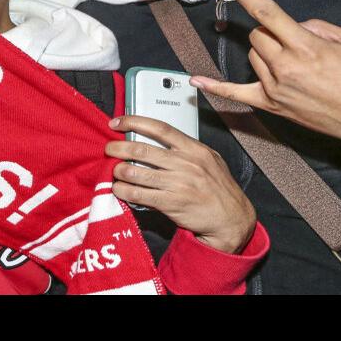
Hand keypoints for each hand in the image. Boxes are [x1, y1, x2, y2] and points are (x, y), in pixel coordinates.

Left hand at [106, 115, 256, 253]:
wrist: (231, 218)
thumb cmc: (219, 189)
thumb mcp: (209, 160)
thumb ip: (186, 150)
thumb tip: (157, 141)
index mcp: (194, 149)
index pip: (160, 128)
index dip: (134, 122)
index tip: (117, 122)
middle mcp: (185, 163)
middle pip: (142, 150)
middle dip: (119, 148)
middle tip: (109, 149)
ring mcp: (178, 183)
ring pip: (137, 172)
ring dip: (119, 171)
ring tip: (115, 172)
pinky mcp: (171, 203)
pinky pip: (140, 194)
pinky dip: (124, 191)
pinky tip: (119, 189)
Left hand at [191, 0, 340, 151]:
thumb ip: (318, 27)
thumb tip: (296, 26)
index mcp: (306, 47)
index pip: (267, 12)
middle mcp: (287, 67)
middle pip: (258, 34)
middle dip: (271, 30)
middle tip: (295, 39)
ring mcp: (277, 89)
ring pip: (253, 57)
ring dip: (266, 51)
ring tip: (295, 62)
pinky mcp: (273, 107)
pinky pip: (236, 95)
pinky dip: (215, 88)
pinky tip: (197, 80)